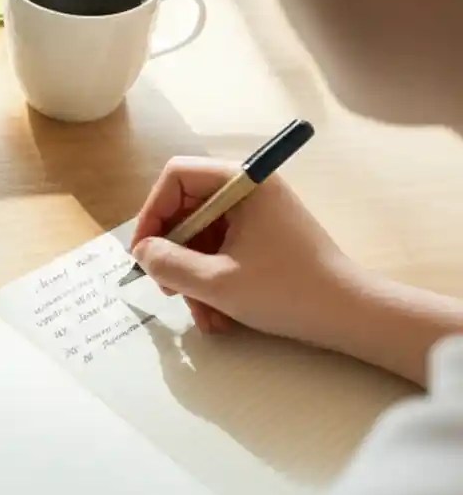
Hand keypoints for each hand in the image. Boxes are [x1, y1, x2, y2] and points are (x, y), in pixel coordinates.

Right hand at [130, 157, 358, 350]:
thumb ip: (168, 264)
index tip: (144, 253)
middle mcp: (251, 190)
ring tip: (202, 316)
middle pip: (188, 209)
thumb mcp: (216, 282)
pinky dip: (214, 281)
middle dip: (173, 253)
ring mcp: (260, 214)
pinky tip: (219, 317)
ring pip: (203, 237)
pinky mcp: (267, 238)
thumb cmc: (286, 291)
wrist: (352, 316)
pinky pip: (224, 251)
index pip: (176, 177)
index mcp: (243, 183)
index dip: (152, 213)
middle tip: (168, 288)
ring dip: (193, 277)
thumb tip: (142, 253)